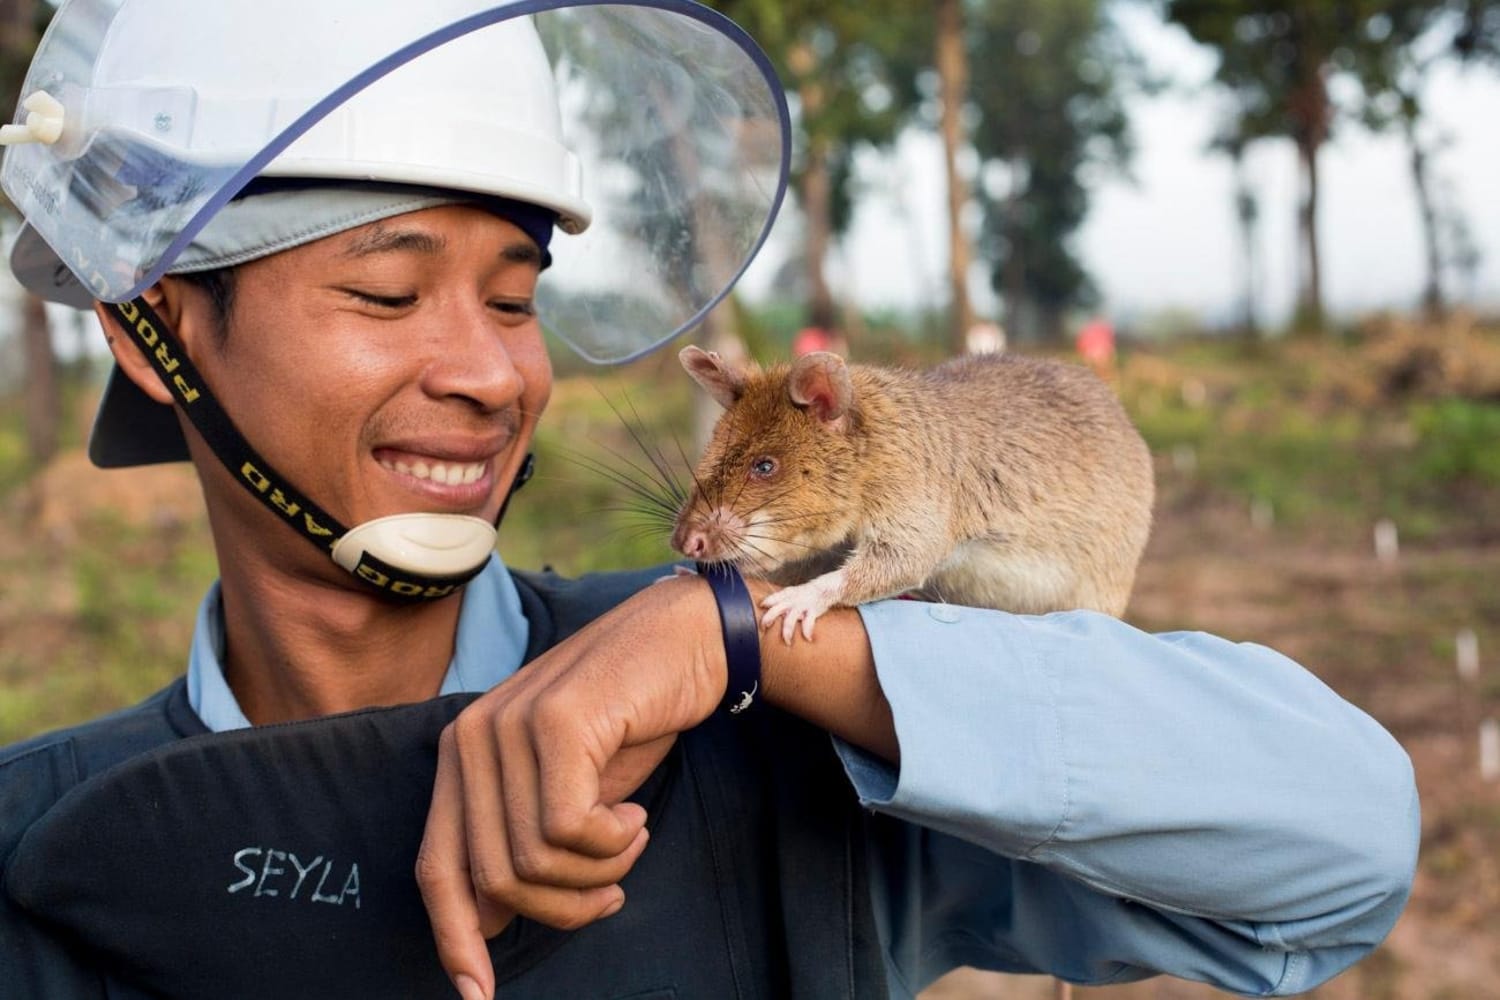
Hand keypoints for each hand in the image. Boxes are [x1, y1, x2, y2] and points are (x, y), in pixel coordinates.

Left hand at [414, 576, 726, 999]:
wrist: (686, 640)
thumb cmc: (630, 719)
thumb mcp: (569, 791)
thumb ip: (522, 843)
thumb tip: (487, 921)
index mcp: (462, 757)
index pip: (436, 868)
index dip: (455, 938)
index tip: (478, 996)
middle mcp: (470, 739)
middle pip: (494, 879)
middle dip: (563, 907)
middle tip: (613, 888)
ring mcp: (507, 727)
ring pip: (533, 861)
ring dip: (598, 872)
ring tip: (632, 839)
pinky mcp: (554, 723)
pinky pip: (569, 829)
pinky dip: (612, 844)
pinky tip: (636, 818)